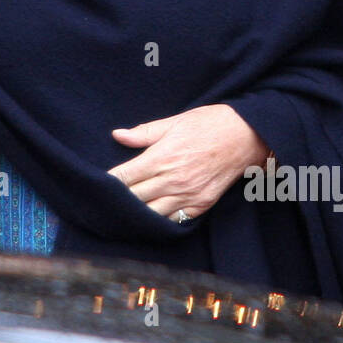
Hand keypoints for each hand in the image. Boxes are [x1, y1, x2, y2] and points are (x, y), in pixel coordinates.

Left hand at [108, 104, 267, 221]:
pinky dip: (159, 221)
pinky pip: (173, 220)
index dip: (108, 183)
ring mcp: (187, 195)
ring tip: (123, 214)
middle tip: (103, 203)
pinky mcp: (200, 205)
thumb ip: (144, 133)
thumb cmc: (209, 124)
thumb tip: (117, 135)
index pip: (124, 177)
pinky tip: (149, 218)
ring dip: (136, 214)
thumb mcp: (174, 122)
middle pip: (133, 199)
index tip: (96, 185)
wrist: (246, 136)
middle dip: (117, 201)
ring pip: (151, 214)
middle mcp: (172, 180)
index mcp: (161, 158)